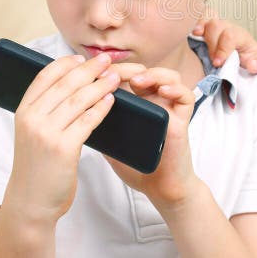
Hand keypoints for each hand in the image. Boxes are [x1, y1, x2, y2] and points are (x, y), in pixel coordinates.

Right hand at [3, 53, 144, 223]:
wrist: (31, 201)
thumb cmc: (38, 165)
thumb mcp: (32, 133)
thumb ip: (45, 110)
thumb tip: (71, 83)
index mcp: (22, 111)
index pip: (44, 76)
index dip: (65, 63)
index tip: (81, 57)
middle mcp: (32, 119)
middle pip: (66, 83)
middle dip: (89, 68)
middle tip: (106, 60)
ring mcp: (47, 133)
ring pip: (79, 99)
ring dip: (100, 85)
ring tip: (115, 77)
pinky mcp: (64, 148)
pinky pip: (88, 120)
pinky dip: (101, 107)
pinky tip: (111, 100)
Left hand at [104, 66, 200, 208]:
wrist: (158, 188)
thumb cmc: (135, 165)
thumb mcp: (109, 141)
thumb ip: (96, 124)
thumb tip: (70, 112)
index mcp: (136, 102)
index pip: (124, 76)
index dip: (110, 71)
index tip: (93, 74)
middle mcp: (154, 100)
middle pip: (144, 71)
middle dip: (126, 69)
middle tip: (111, 72)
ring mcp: (169, 107)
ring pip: (169, 76)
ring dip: (152, 74)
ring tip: (136, 80)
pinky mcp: (183, 118)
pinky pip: (186, 96)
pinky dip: (175, 89)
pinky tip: (162, 90)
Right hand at [192, 14, 256, 73]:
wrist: (247, 60)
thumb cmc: (253, 60)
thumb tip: (252, 64)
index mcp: (241, 35)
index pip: (230, 36)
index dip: (222, 49)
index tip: (218, 63)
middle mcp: (227, 28)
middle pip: (215, 25)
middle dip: (212, 43)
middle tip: (212, 60)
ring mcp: (215, 28)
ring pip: (206, 20)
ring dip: (201, 30)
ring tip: (198, 40)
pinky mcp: (205, 31)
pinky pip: (198, 20)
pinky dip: (193, 23)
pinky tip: (192, 32)